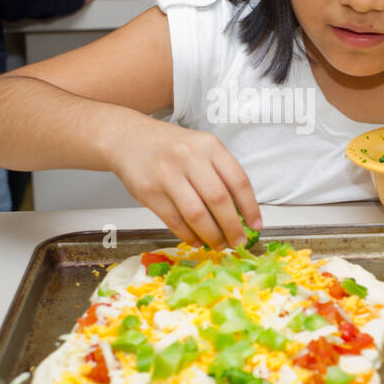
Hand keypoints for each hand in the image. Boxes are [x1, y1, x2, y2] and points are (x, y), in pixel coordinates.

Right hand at [106, 118, 261, 248]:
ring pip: (196, 214)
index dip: (250, 207)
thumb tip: (241, 213)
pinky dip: (189, 235)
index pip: (238, 180)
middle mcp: (189, 157)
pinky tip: (197, 240)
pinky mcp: (149, 192)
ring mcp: (167, 175)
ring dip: (211, 235)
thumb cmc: (169, 146)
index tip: (256, 225)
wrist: (128, 138)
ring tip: (219, 244)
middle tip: (238, 242)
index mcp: (209, 146)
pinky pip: (175, 221)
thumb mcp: (199, 148)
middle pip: (219, 200)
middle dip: (232, 227)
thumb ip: (219, 174)